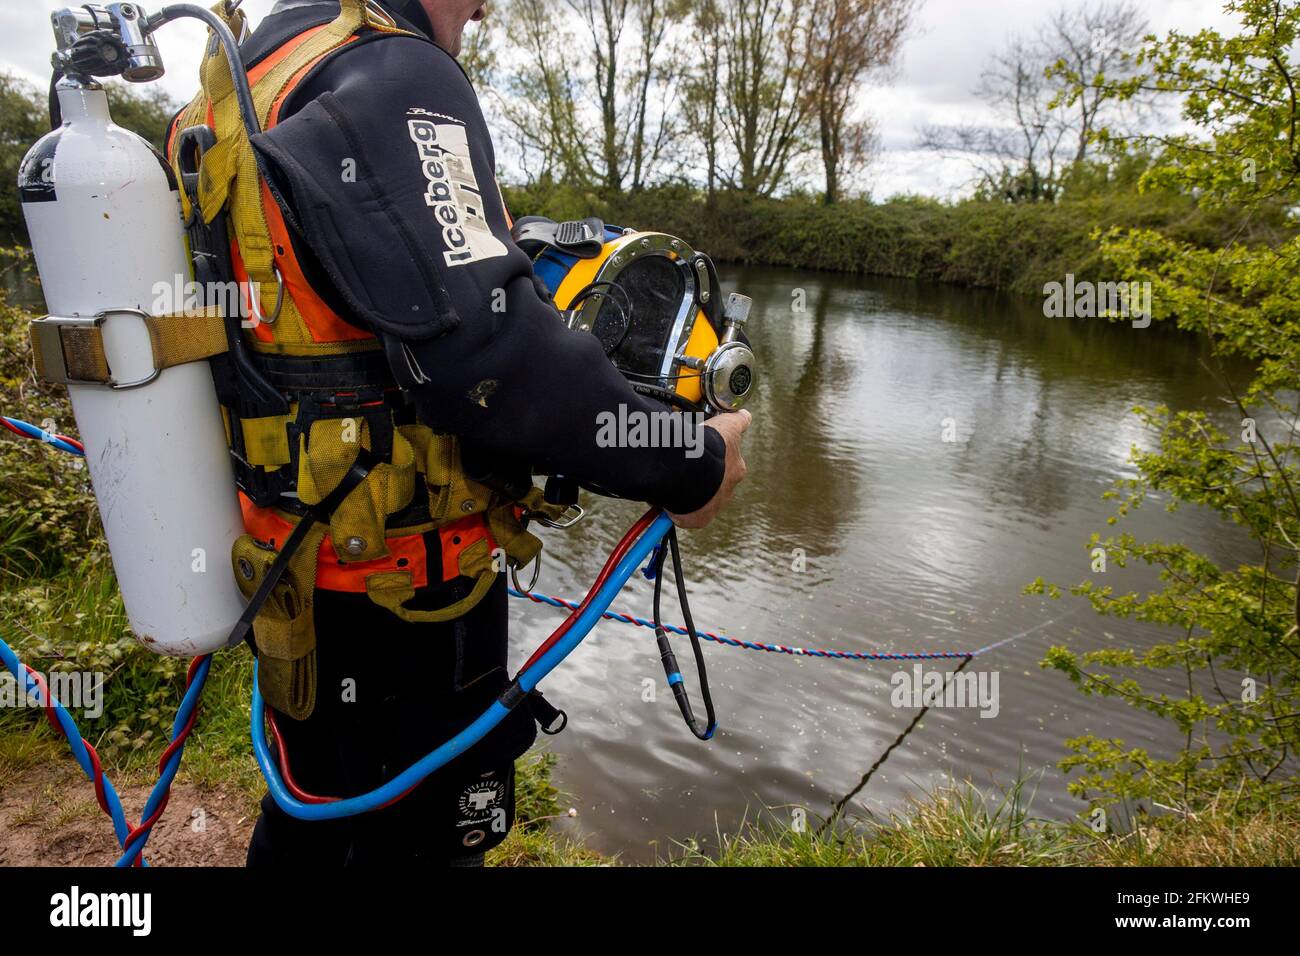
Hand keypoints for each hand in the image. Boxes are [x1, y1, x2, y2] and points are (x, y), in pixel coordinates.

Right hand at [668, 409, 751, 529]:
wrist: (693, 468)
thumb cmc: (710, 447)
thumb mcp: (727, 425)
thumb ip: (738, 420)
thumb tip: (745, 414)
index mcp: (735, 470)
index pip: (724, 466)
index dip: (710, 459)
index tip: (698, 453)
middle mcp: (726, 490)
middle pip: (710, 484)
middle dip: (697, 476)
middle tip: (680, 465)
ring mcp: (712, 507)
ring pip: (696, 499)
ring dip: (684, 491)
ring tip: (667, 479)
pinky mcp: (697, 519)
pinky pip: (683, 515)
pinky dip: (673, 507)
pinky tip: (663, 496)